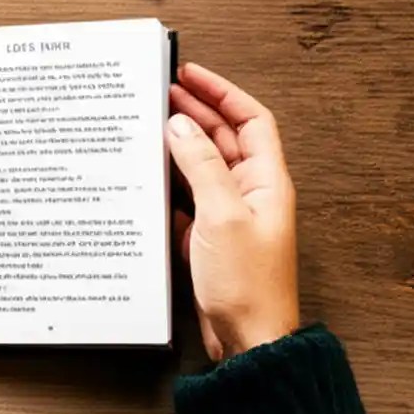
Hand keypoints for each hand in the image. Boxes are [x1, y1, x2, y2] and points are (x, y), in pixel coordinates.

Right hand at [168, 63, 298, 360]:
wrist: (249, 340)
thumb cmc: (248, 285)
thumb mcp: (221, 215)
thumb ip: (200, 166)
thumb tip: (181, 125)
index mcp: (265, 181)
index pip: (249, 119)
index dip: (222, 92)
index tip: (190, 73)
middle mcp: (250, 193)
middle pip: (223, 138)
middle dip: (194, 111)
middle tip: (160, 91)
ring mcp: (228, 215)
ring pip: (201, 166)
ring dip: (178, 144)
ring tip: (149, 122)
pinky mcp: (208, 237)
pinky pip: (187, 198)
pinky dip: (168, 182)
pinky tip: (147, 174)